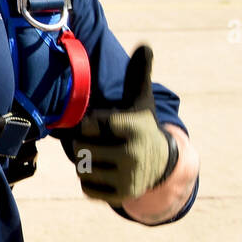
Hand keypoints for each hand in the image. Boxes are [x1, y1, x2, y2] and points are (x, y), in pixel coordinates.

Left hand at [72, 45, 177, 204]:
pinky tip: (107, 174)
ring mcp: (128, 178)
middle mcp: (133, 154)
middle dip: (85, 144)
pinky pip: (86, 188)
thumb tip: (146, 45)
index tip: (101, 125)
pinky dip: (90, 182)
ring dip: (86, 163)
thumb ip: (138, 75)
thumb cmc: (141, 127)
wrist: (163, 165)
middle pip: (79, 146)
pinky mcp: (121, 196)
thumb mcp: (140, 102)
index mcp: (133, 127)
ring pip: (81, 168)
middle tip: (102, 143)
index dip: (89, 124)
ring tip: (105, 157)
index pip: (88, 124)